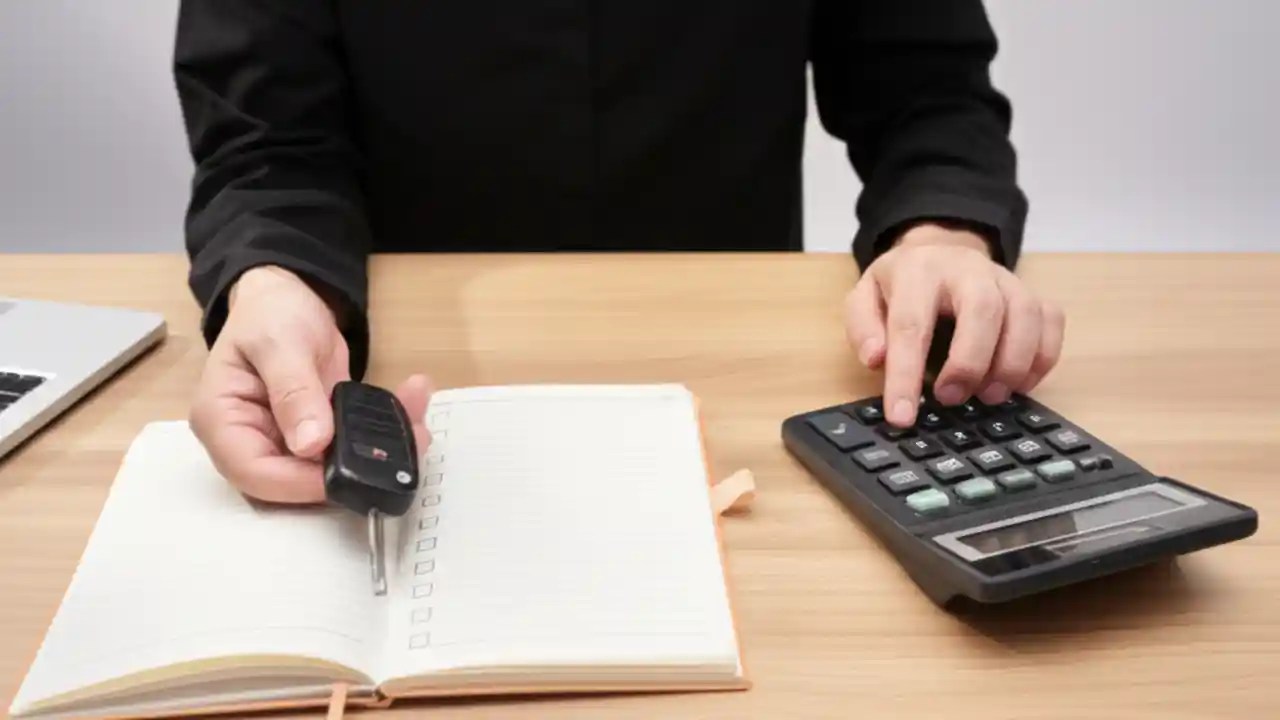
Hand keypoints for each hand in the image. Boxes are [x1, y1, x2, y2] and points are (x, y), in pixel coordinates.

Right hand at [190, 265, 432, 502]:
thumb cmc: (270, 313)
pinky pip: (349, 448)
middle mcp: (251, 441)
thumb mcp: (281, 343)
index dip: (301, 483)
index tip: (349, 471)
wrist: (290, 297)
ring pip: (331, 470)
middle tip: (406, 443)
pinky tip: (412, 410)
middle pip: (295, 482)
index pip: (255, 474)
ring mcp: (285, 442)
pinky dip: (382, 436)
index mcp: (222, 422)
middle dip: (354, 471)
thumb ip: (294, 391)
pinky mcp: (318, 436)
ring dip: (377, 454)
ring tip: (417, 427)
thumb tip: (312, 444)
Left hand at [844, 224, 1064, 426]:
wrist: (939, 251)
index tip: (902, 416)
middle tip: (951, 399)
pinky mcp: (1033, 292)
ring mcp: (1006, 279)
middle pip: (983, 310)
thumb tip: (876, 359)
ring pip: (1026, 315)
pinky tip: (1019, 384)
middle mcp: (968, 269)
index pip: (911, 325)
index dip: (905, 375)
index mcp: (918, 271)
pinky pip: (1051, 321)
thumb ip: (864, 327)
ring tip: (989, 397)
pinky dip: (1042, 358)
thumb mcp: (865, 298)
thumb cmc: (900, 286)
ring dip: (1011, 364)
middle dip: (969, 363)